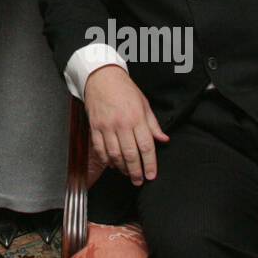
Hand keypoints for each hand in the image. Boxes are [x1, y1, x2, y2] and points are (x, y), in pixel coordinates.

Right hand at [84, 65, 168, 184]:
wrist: (101, 76)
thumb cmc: (124, 88)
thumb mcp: (144, 103)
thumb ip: (153, 124)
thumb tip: (163, 139)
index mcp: (137, 118)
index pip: (146, 146)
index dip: (149, 164)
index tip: (151, 175)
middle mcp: (122, 124)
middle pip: (130, 154)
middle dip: (136, 171)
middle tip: (139, 181)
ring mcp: (106, 126)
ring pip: (114, 154)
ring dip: (121, 168)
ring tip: (127, 173)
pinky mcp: (95, 126)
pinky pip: (99, 148)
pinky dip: (106, 159)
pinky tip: (112, 164)